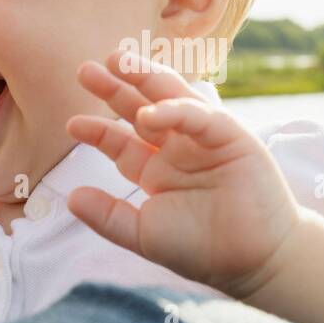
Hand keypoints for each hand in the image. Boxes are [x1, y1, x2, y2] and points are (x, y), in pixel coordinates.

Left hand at [65, 49, 302, 297]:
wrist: (253, 261)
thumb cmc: (202, 250)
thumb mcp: (144, 234)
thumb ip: (108, 217)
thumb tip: (71, 198)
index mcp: (156, 172)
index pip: (121, 142)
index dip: (97, 131)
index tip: (73, 124)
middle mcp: (177, 150)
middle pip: (140, 109)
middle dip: (115, 88)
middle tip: (86, 69)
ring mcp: (203, 140)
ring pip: (170, 99)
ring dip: (144, 78)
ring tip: (116, 61)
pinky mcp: (230, 136)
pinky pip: (198, 116)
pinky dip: (174, 110)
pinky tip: (148, 113)